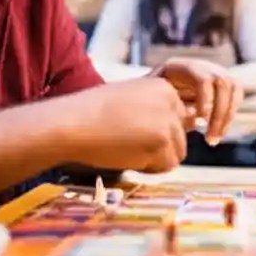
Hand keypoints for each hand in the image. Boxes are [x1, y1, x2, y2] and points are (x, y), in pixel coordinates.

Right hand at [66, 77, 190, 171]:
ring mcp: (168, 121)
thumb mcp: (129, 97)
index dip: (159, 130)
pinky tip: (129, 157)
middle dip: (161, 145)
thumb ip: (152, 108)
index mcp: (163, 87)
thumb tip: (167, 130)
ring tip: (129, 150)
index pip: (178, 117)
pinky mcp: (162, 141)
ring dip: (157, 158)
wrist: (74, 123)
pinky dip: (151, 168)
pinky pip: (168, 165)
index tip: (136, 132)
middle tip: (132, 144)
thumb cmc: (92, 113)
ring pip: (178, 151)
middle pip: (181, 135)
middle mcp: (170, 101)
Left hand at [151, 57, 241, 145]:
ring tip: (213, 139)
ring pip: (233, 90)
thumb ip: (166, 108)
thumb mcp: (151, 100)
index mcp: (180, 66)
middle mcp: (202, 65)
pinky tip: (217, 133)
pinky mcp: (223, 84)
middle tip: (210, 139)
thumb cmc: (148, 100)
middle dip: (219, 113)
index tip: (201, 123)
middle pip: (223, 83)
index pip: (203, 78)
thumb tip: (180, 123)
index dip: (206, 100)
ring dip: (227, 117)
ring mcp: (214, 72)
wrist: (153, 94)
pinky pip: (235, 97)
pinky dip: (229, 117)